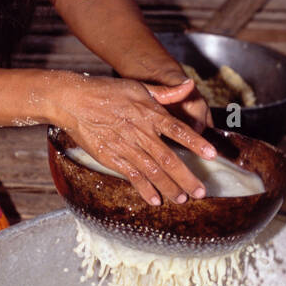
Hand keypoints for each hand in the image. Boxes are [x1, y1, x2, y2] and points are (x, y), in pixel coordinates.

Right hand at [51, 73, 217, 205]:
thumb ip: (167, 92)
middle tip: (201, 192)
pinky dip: (144, 189)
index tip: (212, 155)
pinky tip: (155, 200)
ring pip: (152, 171)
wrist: (74, 101)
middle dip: (186, 177)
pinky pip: (132, 176)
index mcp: (149, 113)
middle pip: (168, 158)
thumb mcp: (139, 87)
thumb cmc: (107, 91)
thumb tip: (190, 85)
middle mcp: (140, 132)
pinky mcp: (111, 158)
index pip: (178, 130)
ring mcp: (126, 147)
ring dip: (169, 187)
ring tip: (182, 199)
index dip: (196, 142)